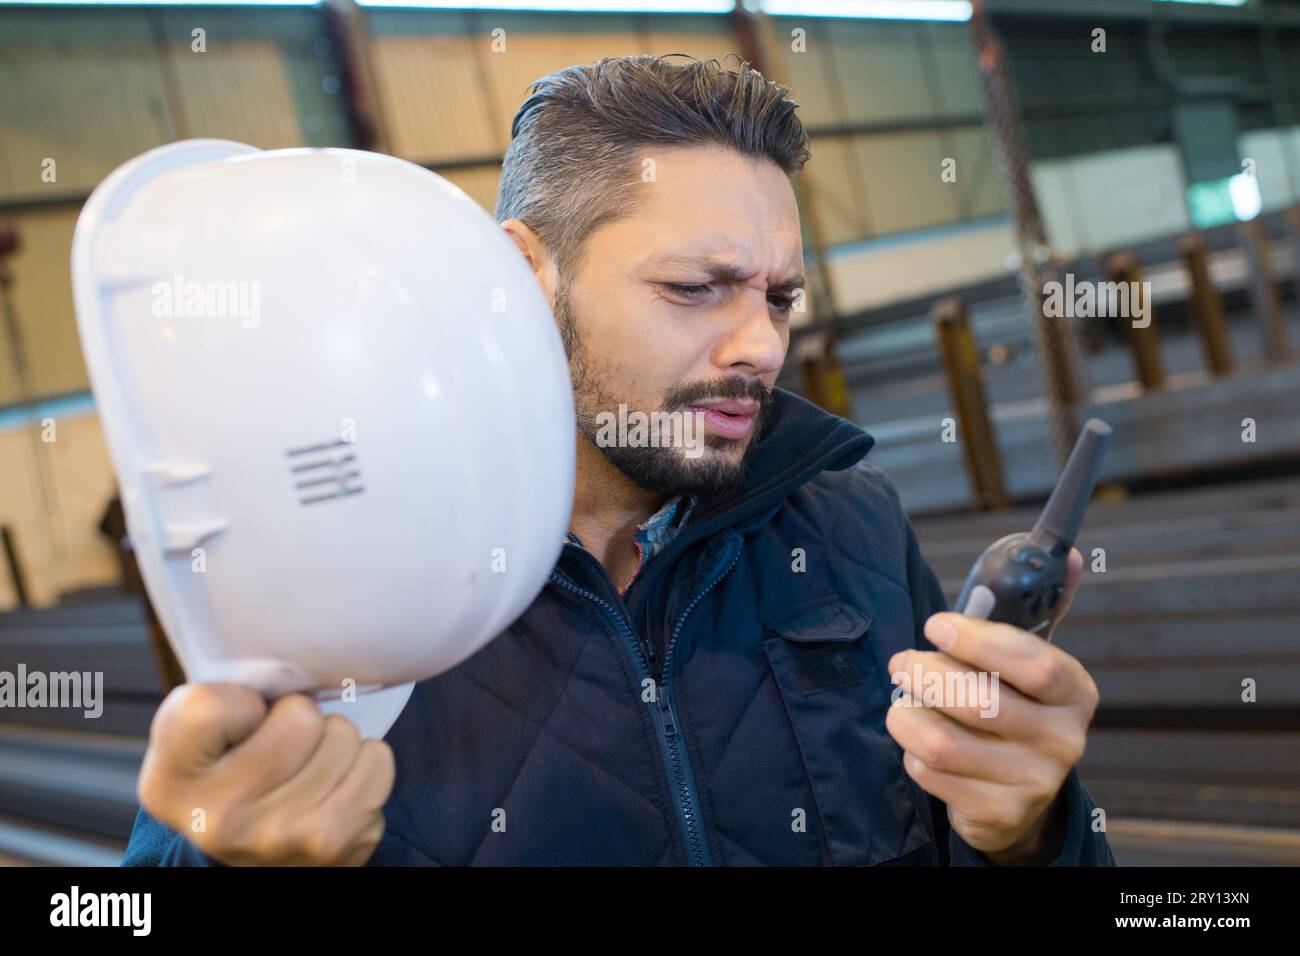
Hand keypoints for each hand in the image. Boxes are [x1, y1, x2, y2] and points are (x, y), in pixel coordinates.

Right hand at [137, 683, 395, 865]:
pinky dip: (365, 763)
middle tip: (283, 745)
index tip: (240, 723)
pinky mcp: (335, 845)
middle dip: (300, 719)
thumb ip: (218, 695)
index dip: (239, 701)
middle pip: (299, 717)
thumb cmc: (230, 769)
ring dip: (335, 741)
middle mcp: (219, 820)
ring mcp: (279, 838)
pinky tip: (335, 785)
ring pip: (342, 736)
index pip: (207, 707)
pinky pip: (377, 762)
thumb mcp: (195, 735)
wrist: (252, 854)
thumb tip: (290, 654)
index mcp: (171, 783)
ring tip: (309, 765)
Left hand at [886, 548, 1098, 863]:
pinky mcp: (997, 815)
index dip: (978, 641)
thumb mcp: (1031, 661)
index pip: (1035, 663)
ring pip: (946, 743)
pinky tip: (917, 740)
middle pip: (980, 704)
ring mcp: (1033, 783)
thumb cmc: (1016, 704)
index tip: (935, 625)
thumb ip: (1039, 609)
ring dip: (908, 714)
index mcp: (1077, 692)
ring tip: (900, 700)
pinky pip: (933, 775)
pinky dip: (912, 752)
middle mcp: (1065, 741)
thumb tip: (1065, 554)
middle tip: (900, 662)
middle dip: (926, 675)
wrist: (1021, 793)